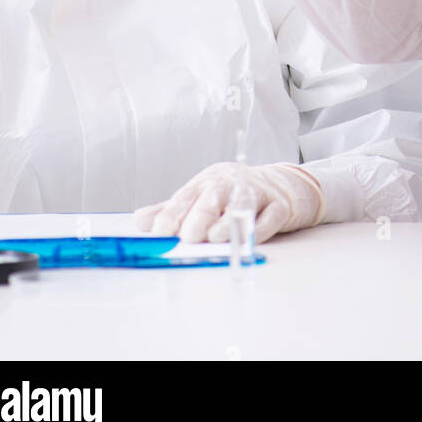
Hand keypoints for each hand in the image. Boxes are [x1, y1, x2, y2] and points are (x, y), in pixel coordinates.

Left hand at [133, 162, 324, 243]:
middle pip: (213, 197)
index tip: (159, 232)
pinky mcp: (279, 205)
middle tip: (188, 235)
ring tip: (214, 237)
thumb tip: (140, 221)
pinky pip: (270, 216)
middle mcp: (230, 184)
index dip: (172, 214)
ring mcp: (256, 192)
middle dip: (199, 215)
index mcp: (207, 183)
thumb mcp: (202, 196)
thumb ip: (173, 211)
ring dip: (227, 221)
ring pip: (241, 204)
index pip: (186, 197)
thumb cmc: (234, 194)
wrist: (281, 185)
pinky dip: (260, 228)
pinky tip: (250, 239)